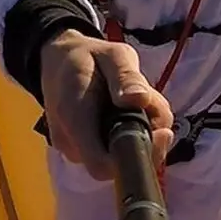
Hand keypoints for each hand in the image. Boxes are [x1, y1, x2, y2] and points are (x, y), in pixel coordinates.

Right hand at [38, 29, 174, 180]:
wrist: (58, 62)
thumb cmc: (87, 57)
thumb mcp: (112, 54)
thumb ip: (126, 76)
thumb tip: (140, 99)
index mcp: (74, 117)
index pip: (104, 164)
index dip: (137, 155)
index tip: (162, 131)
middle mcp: (71, 143)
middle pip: (119, 162)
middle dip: (145, 136)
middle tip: (151, 101)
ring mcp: (75, 151)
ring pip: (119, 155)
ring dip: (139, 132)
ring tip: (137, 99)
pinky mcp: (83, 151)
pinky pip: (112, 150)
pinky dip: (129, 132)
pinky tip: (127, 109)